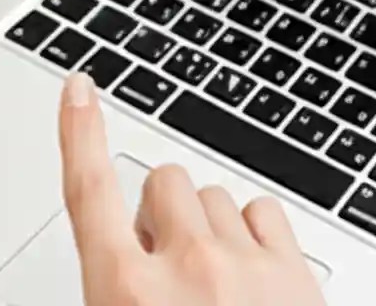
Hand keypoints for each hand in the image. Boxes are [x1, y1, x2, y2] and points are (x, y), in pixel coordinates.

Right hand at [58, 73, 327, 305]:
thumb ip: (112, 287)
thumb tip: (118, 261)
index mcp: (126, 292)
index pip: (89, 190)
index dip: (80, 132)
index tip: (79, 90)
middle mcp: (186, 268)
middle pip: (163, 183)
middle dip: (161, 214)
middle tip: (165, 269)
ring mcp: (245, 268)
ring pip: (215, 196)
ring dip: (207, 228)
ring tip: (212, 288)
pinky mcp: (295, 276)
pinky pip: (263, 212)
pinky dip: (253, 235)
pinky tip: (251, 277)